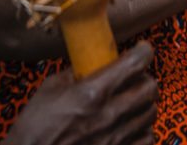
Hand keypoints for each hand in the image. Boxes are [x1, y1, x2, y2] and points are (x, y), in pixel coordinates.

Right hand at [9, 42, 156, 144]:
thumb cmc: (36, 128)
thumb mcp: (50, 89)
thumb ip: (76, 72)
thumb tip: (92, 61)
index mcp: (92, 93)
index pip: (134, 64)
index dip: (143, 52)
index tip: (142, 49)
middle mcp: (109, 116)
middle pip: (149, 88)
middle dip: (144, 77)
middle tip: (134, 77)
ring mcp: (116, 140)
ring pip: (151, 113)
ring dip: (144, 104)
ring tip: (131, 102)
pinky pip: (147, 139)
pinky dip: (142, 130)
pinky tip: (130, 126)